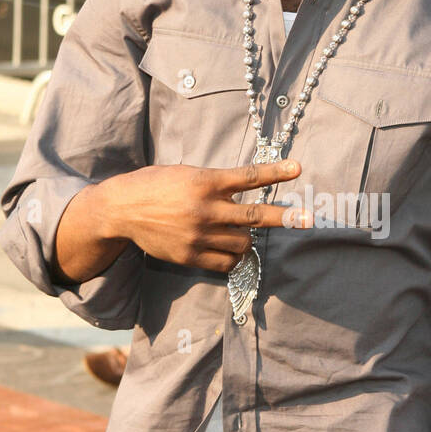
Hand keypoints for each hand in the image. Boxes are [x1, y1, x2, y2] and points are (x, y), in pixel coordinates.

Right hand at [101, 159, 309, 272]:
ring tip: (240, 232)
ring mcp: (199, 235)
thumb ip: (216, 182)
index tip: (299, 169)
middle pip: (256, 216)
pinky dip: (233, 256)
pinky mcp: (190, 256)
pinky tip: (229, 249)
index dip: (276, 173)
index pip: (248, 177)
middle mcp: (205, 209)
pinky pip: (225, 262)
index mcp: (205, 182)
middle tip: (308, 219)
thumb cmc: (156, 185)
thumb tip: (246, 189)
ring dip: (248, 238)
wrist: (122, 209)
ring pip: (243, 243)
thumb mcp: (186, 173)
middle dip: (285, 218)